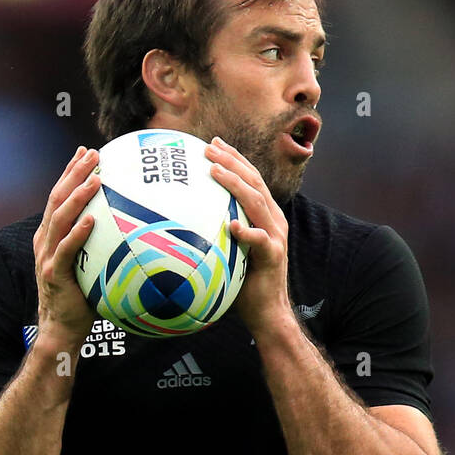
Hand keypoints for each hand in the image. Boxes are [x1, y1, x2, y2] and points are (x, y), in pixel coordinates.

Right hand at [33, 146, 99, 344]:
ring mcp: (47, 256)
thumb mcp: (90, 267)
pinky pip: (67, 249)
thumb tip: (136, 235)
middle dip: (74, 173)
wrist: (60, 329)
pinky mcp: (54, 273)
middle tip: (93, 153)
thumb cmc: (81, 300)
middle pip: (57, 198)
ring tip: (95, 178)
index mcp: (50, 236)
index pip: (59, 196)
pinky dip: (79, 233)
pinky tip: (93, 220)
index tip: (85, 152)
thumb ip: (102, 247)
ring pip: (60, 218)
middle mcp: (45, 241)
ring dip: (78, 196)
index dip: (70, 172)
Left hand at [205, 136, 292, 336]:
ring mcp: (275, 237)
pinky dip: (246, 232)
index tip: (212, 143)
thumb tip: (178, 227)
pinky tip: (231, 225)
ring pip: (257, 202)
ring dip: (235, 184)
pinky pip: (260, 241)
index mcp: (264, 216)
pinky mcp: (274, 256)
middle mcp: (273, 221)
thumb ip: (214, 235)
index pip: (250, 179)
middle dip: (231, 160)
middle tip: (208, 147)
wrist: (267, 312)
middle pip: (253, 181)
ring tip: (215, 171)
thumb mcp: (228, 253)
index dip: (233, 158)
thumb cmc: (242, 285)